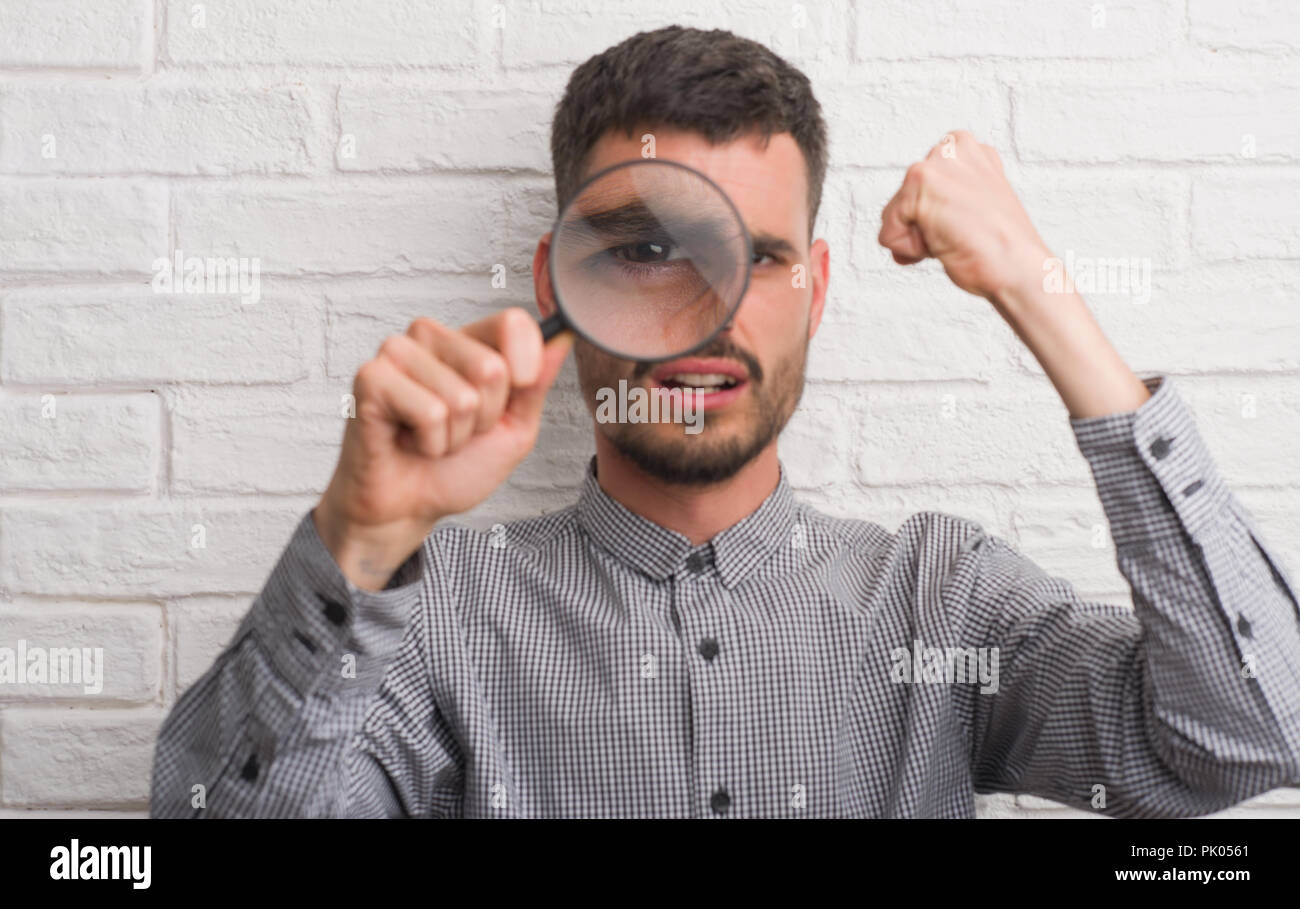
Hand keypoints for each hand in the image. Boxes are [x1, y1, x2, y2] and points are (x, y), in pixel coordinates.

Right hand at [314, 307, 572, 589]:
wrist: (408, 508)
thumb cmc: (456, 467)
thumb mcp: (514, 427)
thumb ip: (536, 384)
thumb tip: (562, 336)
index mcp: (468, 341)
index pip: (513, 322)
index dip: (526, 367)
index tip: (511, 401)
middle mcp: (431, 337)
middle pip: (491, 368)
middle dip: (484, 418)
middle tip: (456, 430)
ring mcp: (397, 353)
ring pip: (461, 397)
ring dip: (454, 436)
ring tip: (431, 439)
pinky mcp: (371, 378)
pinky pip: (429, 412)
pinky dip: (430, 443)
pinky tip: (409, 442)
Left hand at [878, 129, 1049, 306]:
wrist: (1018, 267)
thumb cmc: (999, 248)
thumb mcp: (969, 211)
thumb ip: (937, 204)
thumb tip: (891, 229)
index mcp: (966, 151)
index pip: (918, 192)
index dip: (934, 219)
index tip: (967, 224)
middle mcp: (950, 148)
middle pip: (902, 202)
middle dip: (922, 228)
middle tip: (963, 233)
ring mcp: (935, 162)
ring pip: (893, 217)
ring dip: (918, 239)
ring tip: (956, 236)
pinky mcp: (919, 181)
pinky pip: (888, 233)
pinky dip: (911, 249)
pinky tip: (945, 242)